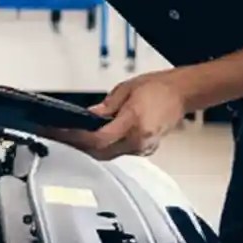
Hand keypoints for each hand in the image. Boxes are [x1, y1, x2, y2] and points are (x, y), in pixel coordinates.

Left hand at [43, 70, 188, 160]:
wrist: (182, 93)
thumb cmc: (159, 87)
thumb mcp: (125, 89)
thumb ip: (105, 107)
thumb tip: (89, 116)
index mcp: (134, 122)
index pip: (98, 138)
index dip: (77, 138)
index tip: (61, 133)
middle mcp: (139, 139)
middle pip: (100, 152)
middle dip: (78, 145)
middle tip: (60, 137)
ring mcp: (143, 147)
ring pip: (109, 155)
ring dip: (90, 148)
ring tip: (72, 138)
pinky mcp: (145, 149)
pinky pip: (120, 152)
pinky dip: (105, 148)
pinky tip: (94, 140)